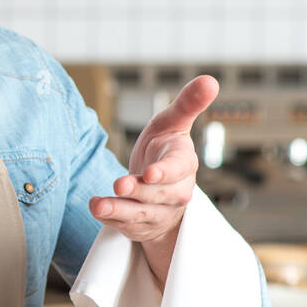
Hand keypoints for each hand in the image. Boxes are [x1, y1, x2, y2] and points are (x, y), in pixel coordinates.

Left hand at [90, 75, 217, 244]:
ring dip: (120, 210)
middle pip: (158, 195)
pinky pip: (127, 227)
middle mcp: (175, 192)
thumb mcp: (172, 123)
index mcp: (183, 164)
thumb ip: (188, 104)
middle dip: (139, 191)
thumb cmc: (164, 148)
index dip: (165, 172)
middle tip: (119, 184)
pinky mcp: (142, 226)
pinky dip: (111, 220)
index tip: (151, 173)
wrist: (157, 185)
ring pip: (141, 215)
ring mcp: (159, 212)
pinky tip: (96, 208)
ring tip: (99, 205)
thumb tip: (210, 79)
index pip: (178, 169)